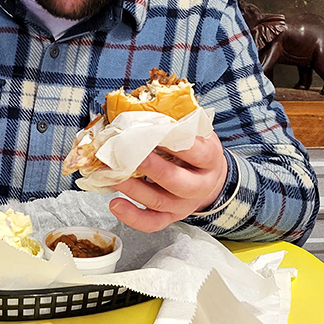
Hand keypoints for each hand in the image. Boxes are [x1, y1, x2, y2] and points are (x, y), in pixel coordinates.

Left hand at [108, 132, 228, 232]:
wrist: (211, 180)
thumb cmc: (198, 151)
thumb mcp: (199, 133)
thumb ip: (182, 122)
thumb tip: (156, 100)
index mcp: (209, 160)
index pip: (195, 152)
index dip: (174, 142)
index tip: (154, 131)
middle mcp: (199, 186)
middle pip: (175, 181)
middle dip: (150, 168)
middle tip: (128, 154)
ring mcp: (184, 205)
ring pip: (158, 201)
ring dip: (132, 189)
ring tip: (111, 175)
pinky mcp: (170, 217)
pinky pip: (152, 223)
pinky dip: (132, 218)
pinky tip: (115, 204)